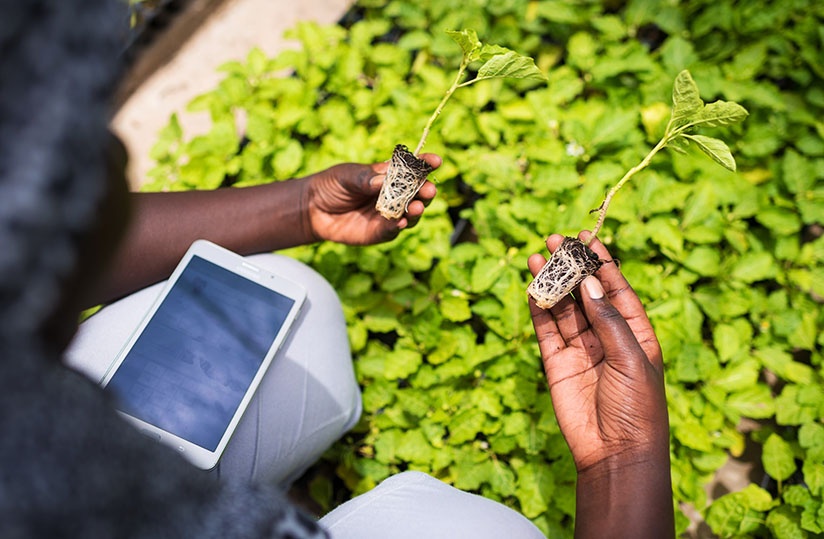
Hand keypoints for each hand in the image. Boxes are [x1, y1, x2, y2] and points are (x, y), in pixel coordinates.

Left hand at [304, 155, 439, 245]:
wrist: (313, 208)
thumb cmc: (332, 185)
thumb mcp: (348, 175)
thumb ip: (366, 178)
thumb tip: (383, 180)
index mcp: (389, 175)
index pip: (412, 169)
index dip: (425, 165)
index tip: (435, 161)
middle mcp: (394, 195)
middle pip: (417, 194)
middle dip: (426, 191)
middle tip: (429, 190)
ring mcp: (389, 215)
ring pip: (410, 214)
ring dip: (416, 210)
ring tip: (416, 207)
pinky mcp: (380, 232)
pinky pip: (393, 230)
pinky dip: (398, 225)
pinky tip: (401, 222)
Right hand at [527, 231, 668, 470]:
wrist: (615, 453)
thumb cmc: (636, 407)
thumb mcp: (630, 358)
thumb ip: (608, 320)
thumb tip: (590, 285)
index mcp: (635, 334)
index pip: (617, 290)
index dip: (603, 263)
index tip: (588, 237)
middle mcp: (607, 338)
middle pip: (587, 294)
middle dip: (572, 267)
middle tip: (555, 240)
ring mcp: (581, 350)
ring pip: (564, 309)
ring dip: (552, 283)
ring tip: (538, 257)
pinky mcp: (557, 364)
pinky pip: (547, 330)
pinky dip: (539, 309)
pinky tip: (532, 287)